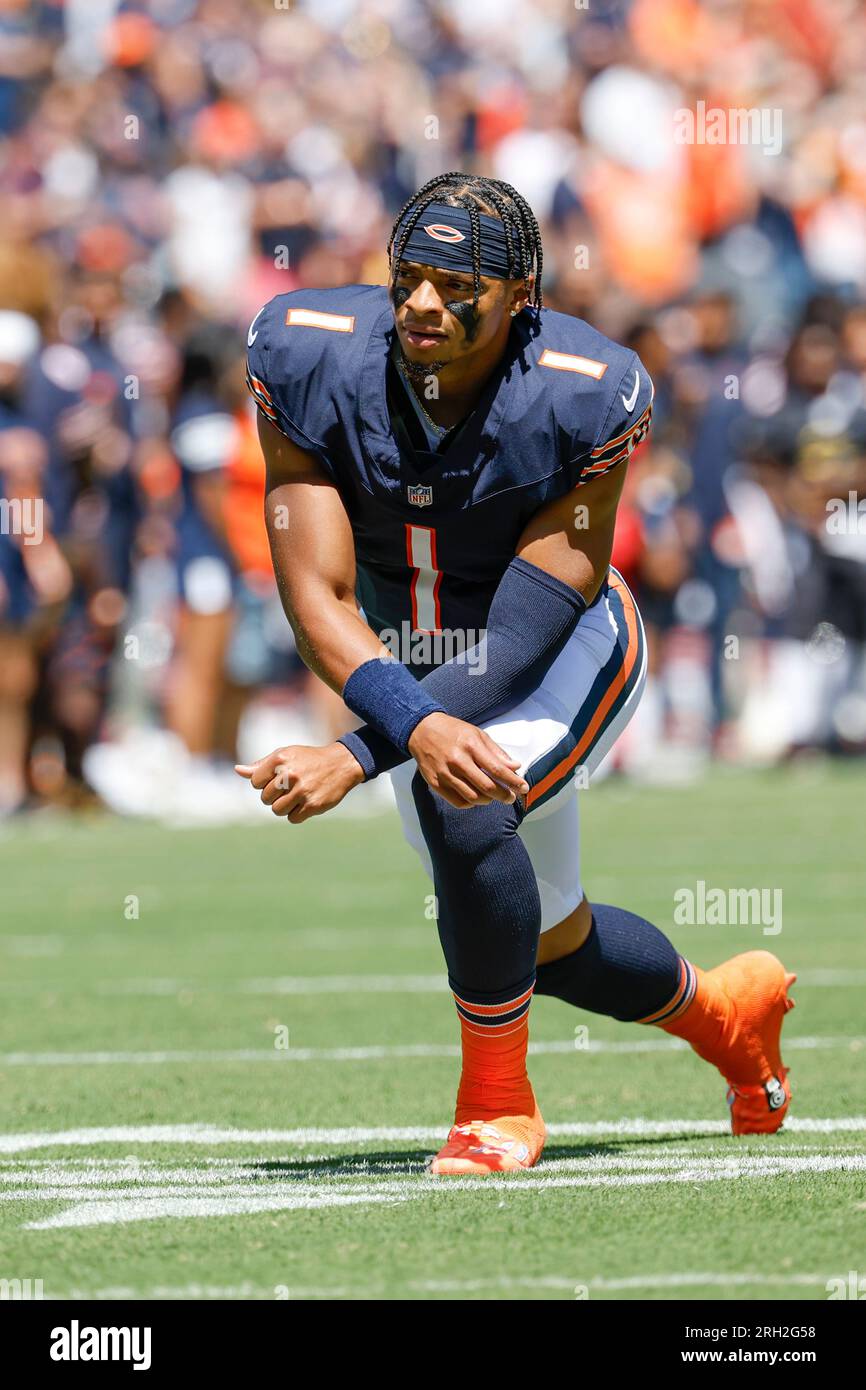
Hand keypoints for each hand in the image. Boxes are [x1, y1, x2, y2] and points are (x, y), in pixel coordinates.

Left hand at [235, 741, 364, 822]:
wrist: (341, 764)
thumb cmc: (308, 759)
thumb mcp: (285, 755)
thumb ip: (260, 766)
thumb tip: (237, 770)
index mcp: (280, 760)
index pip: (255, 782)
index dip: (264, 783)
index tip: (277, 779)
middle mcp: (290, 774)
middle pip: (265, 799)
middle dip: (274, 796)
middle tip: (288, 788)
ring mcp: (302, 791)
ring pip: (277, 810)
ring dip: (285, 807)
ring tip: (296, 796)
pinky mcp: (313, 805)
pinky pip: (293, 819)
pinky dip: (297, 814)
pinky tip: (305, 803)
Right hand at [408, 712, 528, 809]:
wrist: (422, 730)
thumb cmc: (454, 731)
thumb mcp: (478, 734)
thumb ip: (497, 752)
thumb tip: (515, 767)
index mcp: (471, 745)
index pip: (497, 769)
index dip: (513, 782)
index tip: (524, 788)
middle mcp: (457, 760)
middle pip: (487, 787)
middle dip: (504, 795)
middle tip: (510, 797)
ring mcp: (444, 773)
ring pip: (473, 797)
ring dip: (487, 800)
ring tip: (492, 796)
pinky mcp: (435, 783)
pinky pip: (458, 802)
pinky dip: (470, 803)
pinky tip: (475, 796)